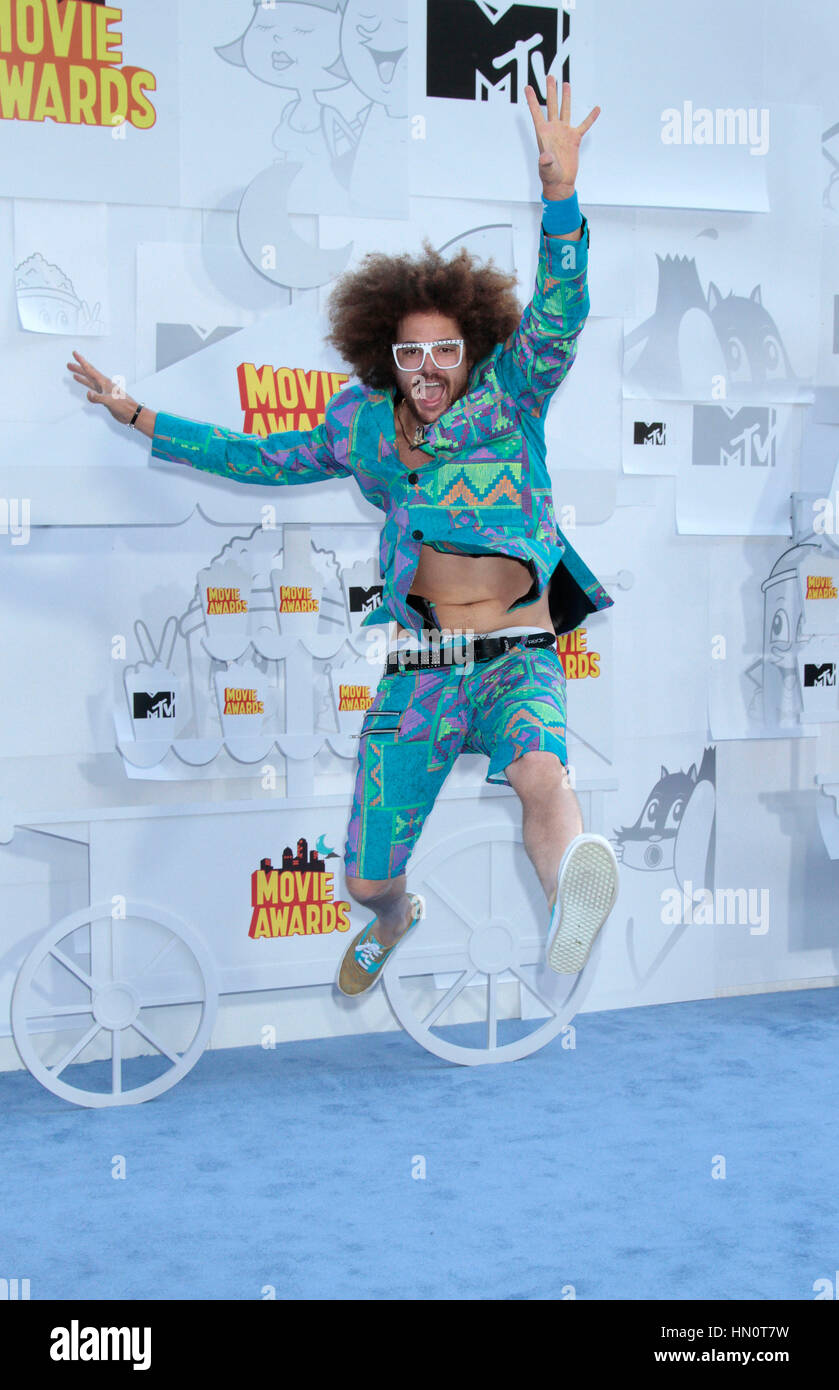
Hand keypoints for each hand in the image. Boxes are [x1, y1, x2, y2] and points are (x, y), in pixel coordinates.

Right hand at [66, 349, 137, 423]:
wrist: (131, 413)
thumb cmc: (124, 406)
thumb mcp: (110, 401)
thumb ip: (98, 398)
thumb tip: (88, 394)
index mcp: (104, 382)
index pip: (90, 369)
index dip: (82, 361)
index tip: (75, 353)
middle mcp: (103, 384)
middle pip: (88, 373)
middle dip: (78, 367)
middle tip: (69, 363)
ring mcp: (103, 390)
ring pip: (89, 380)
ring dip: (81, 375)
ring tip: (72, 371)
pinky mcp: (104, 396)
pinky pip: (92, 388)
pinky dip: (86, 385)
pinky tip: (83, 386)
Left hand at [524, 77, 599, 198]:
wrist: (560, 182)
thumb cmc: (550, 175)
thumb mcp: (546, 167)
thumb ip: (545, 161)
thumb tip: (545, 156)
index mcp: (543, 133)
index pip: (536, 112)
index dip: (531, 99)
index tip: (527, 87)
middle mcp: (553, 129)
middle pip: (551, 106)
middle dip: (550, 91)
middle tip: (550, 76)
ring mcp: (564, 133)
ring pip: (565, 110)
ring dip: (565, 97)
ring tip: (565, 83)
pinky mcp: (574, 139)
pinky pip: (584, 125)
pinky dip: (591, 117)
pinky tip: (596, 108)